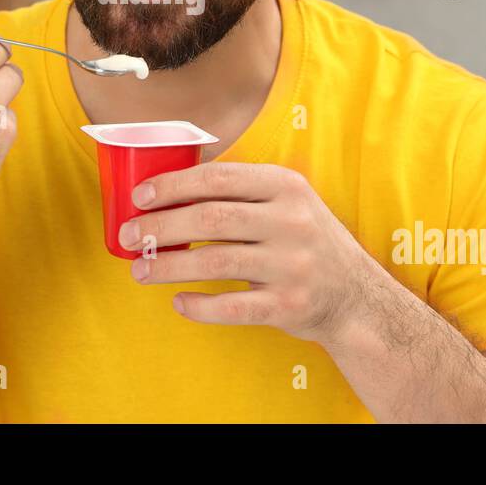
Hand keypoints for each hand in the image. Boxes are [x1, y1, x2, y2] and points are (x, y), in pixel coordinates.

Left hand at [118, 162, 377, 346]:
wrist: (356, 297)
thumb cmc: (306, 242)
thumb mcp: (288, 202)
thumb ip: (241, 192)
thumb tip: (168, 189)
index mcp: (286, 186)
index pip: (218, 178)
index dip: (173, 185)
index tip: (139, 197)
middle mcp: (292, 222)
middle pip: (210, 218)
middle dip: (160, 226)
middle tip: (128, 235)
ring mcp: (292, 265)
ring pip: (214, 263)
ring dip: (167, 267)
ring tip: (139, 270)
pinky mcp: (288, 306)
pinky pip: (231, 306)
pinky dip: (198, 306)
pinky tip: (178, 302)